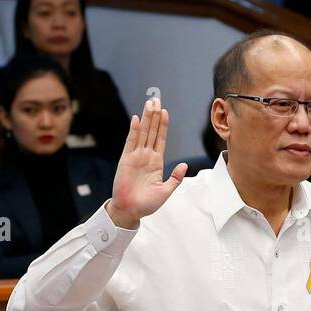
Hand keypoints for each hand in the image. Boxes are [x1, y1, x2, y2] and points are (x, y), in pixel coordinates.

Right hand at [106, 97, 185, 228]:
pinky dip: (134, 130)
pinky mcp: (126, 159)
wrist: (131, 211)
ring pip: (143, 133)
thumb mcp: (166, 191)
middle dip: (154, 116)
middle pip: (151, 131)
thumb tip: (184, 165)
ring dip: (146, 118)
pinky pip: (131, 142)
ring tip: (149, 103)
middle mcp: (146, 156)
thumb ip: (175, 178)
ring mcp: (136, 156)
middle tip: (156, 99)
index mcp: (156, 162)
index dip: (163, 125)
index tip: (165, 112)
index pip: (160, 139)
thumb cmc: (147, 204)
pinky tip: (137, 118)